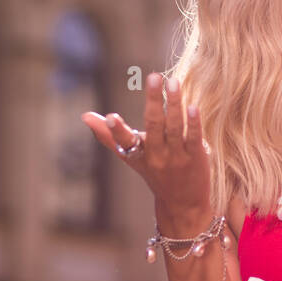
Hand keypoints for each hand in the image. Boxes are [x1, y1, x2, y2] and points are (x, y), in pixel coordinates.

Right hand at [80, 72, 212, 221]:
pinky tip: (192, 107)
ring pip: (174, 127)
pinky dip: (193, 123)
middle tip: (154, 76)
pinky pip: (194, 138)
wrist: (183, 204)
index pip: (124, 141)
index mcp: (137, 154)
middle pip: (154, 124)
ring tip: (173, 82)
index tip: (110, 117)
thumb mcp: (130, 157)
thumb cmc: (155, 174)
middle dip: (153, 100)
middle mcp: (156, 155)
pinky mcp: (196, 158)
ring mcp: (177, 157)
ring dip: (174, 104)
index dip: (116, 130)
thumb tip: (84, 116)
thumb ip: (109, 136)